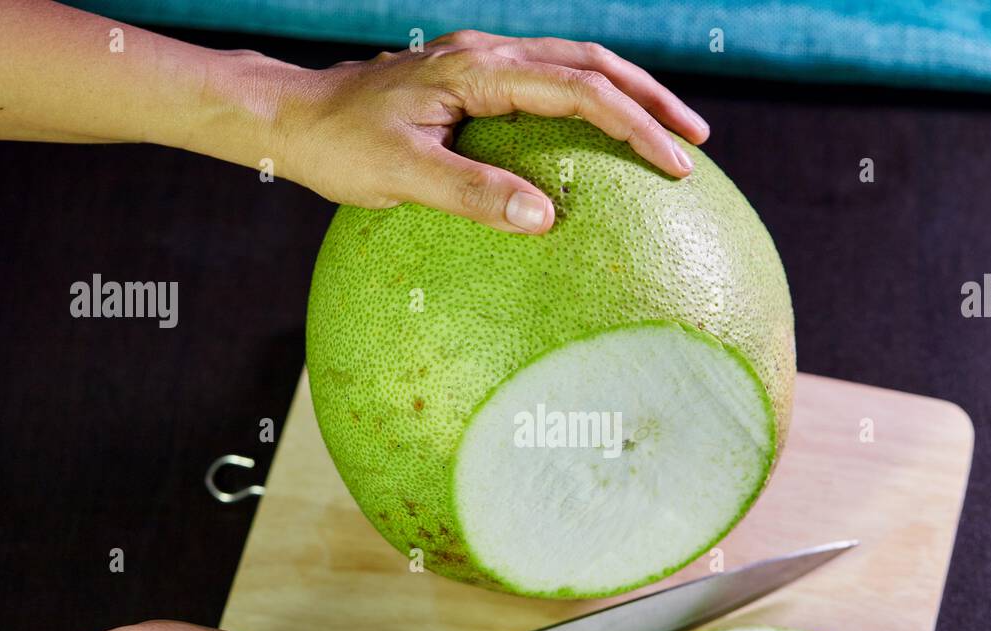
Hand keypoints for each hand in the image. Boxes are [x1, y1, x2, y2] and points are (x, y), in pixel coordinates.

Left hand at [265, 30, 709, 232]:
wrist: (294, 115)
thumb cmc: (342, 148)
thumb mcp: (402, 177)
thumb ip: (473, 195)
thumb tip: (546, 217)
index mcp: (478, 71)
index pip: (578, 91)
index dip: (633, 125)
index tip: (674, 164)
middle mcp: (487, 54)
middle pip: (592, 62)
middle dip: (651, 99)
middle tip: (696, 142)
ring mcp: (481, 60)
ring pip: (575, 64)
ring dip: (627, 93)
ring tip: (669, 132)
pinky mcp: (474, 76)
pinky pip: (549, 79)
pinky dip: (591, 99)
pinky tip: (602, 129)